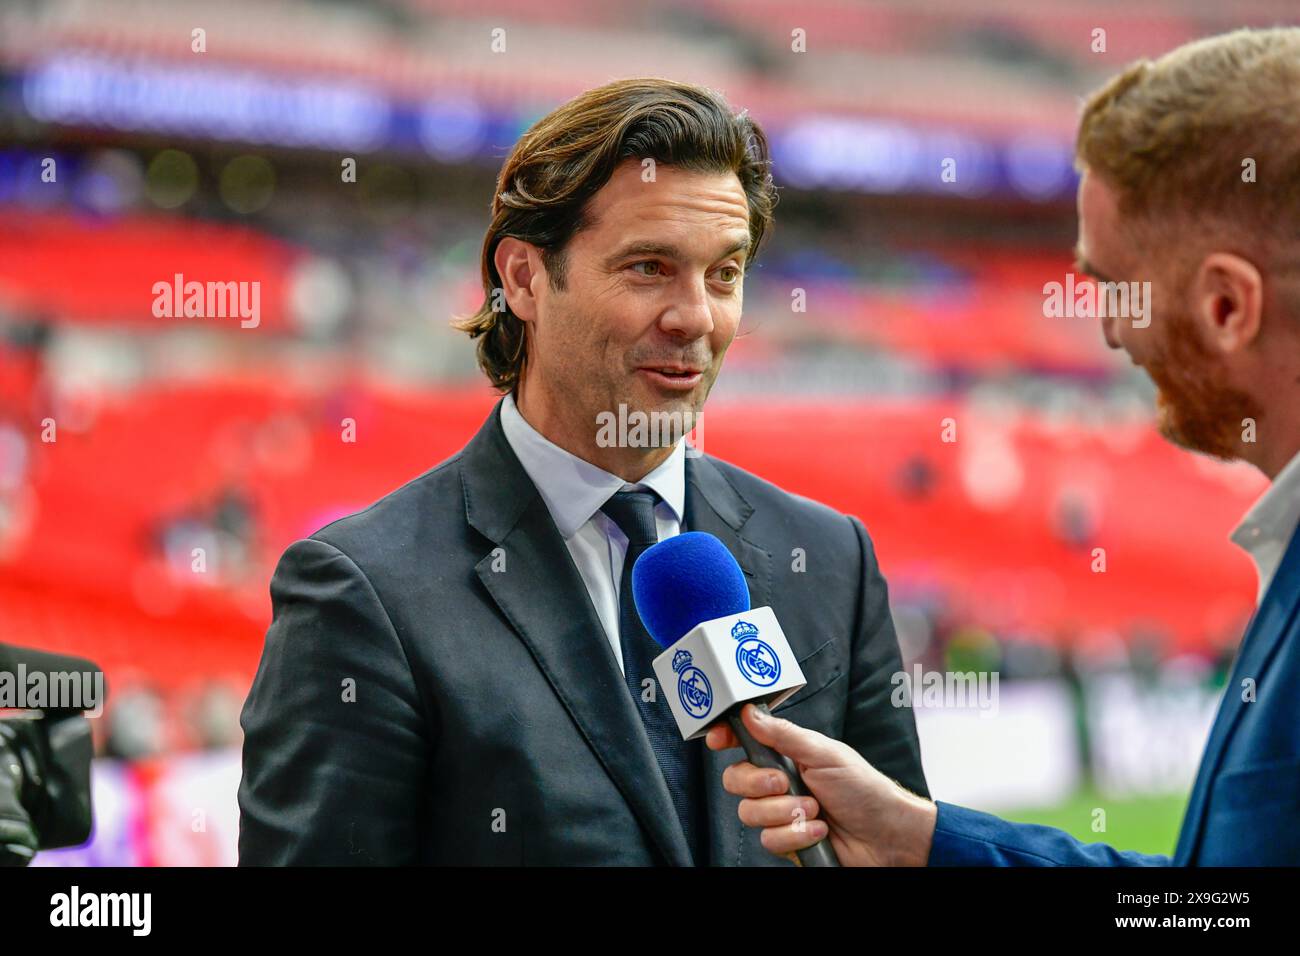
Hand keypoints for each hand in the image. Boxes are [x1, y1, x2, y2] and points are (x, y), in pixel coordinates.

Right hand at [705, 703, 936, 866]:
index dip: (727, 738)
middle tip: (784, 783)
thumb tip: (751, 713)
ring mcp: (781, 814)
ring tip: (814, 810)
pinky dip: (796, 836)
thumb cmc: (865, 789)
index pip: (745, 743)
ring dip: (784, 813)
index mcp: (787, 755)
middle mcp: (779, 784)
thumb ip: (784, 735)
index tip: (719, 739)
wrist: (886, 836)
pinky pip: (768, 840)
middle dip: (758, 783)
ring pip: (749, 812)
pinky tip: (818, 830)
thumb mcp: (826, 754)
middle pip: (735, 780)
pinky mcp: (787, 841)